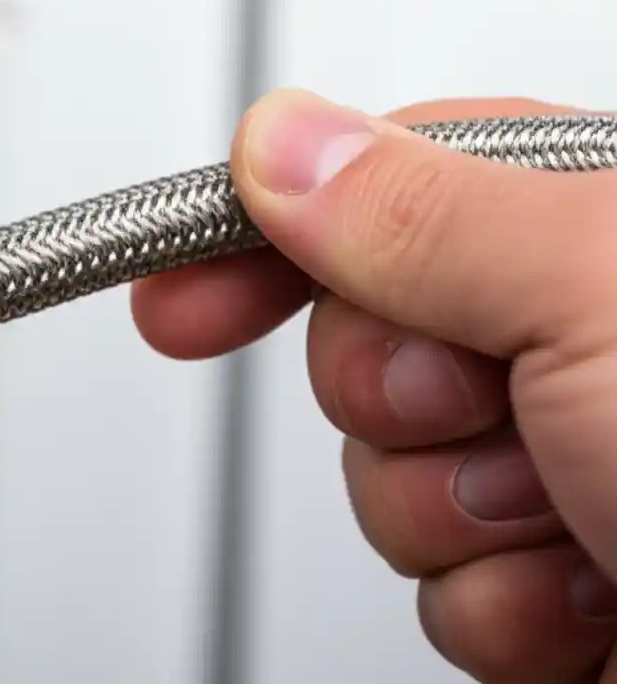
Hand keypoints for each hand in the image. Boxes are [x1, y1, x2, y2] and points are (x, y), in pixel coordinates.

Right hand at [132, 89, 616, 681]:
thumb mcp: (613, 301)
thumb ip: (429, 217)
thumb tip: (283, 145)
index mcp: (612, 232)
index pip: (391, 190)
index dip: (271, 236)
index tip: (184, 289)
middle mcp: (594, 341)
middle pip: (370, 342)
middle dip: (404, 400)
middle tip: (492, 412)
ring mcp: (578, 466)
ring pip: (394, 480)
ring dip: (463, 524)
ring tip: (584, 527)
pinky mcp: (572, 583)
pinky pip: (448, 591)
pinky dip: (503, 613)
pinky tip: (594, 607)